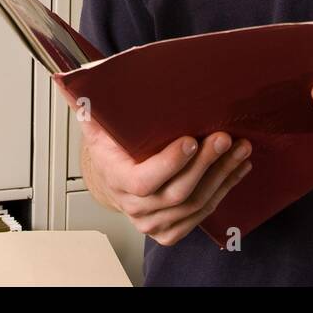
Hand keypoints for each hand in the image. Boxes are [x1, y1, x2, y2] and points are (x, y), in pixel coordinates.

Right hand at [77, 113, 251, 245]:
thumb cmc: (112, 145)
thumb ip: (89, 104)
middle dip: (206, 164)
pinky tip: (238, 169)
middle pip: (178, 193)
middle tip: (225, 138)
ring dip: (222, 175)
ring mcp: (154, 223)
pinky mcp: (171, 230)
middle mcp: (135, 207)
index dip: (169, 164)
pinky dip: (225, 190)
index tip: (191, 140)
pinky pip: (203, 213)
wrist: (115, 177)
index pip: (144, 181)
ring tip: (241, 149)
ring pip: (196, 204)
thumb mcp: (98, 122)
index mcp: (117, 180)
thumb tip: (71, 82)